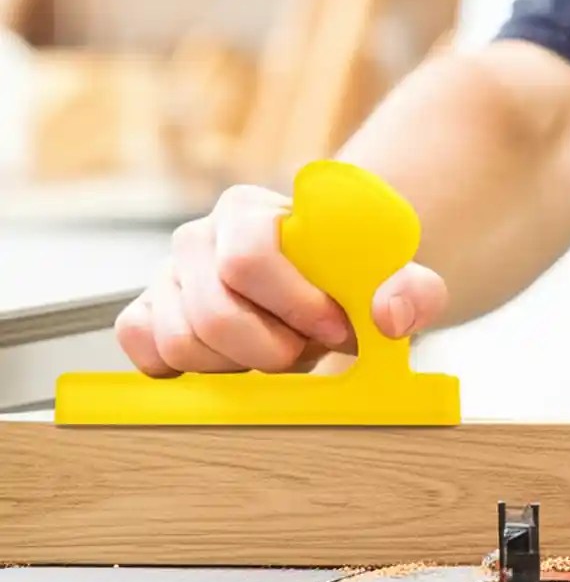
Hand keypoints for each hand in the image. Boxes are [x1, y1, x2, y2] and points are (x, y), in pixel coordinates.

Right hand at [115, 185, 446, 376]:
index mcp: (252, 212)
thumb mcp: (400, 285)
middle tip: (304, 350)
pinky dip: (187, 369)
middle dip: (270, 349)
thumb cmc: (355, 289)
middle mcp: (200, 238)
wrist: (330, 301)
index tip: (339, 330)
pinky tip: (231, 363)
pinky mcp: (149, 314)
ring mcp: (167, 277)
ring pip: (181, 340)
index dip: (295, 306)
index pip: (249, 259)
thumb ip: (414, 292)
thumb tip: (388, 316)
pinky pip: (144, 347)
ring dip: (238, 364)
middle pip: (214, 311)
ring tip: (274, 350)